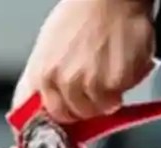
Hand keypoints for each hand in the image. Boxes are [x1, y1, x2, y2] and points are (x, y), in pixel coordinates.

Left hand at [14, 0, 156, 122]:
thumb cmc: (78, 16)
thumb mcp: (46, 50)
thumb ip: (41, 81)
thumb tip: (33, 106)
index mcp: (43, 76)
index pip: (46, 117)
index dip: (61, 116)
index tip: (69, 114)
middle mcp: (64, 83)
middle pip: (76, 116)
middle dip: (86, 105)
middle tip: (94, 83)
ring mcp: (91, 83)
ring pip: (101, 109)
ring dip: (108, 94)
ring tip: (109, 68)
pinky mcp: (116, 81)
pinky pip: (123, 95)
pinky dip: (127, 82)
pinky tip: (122, 61)